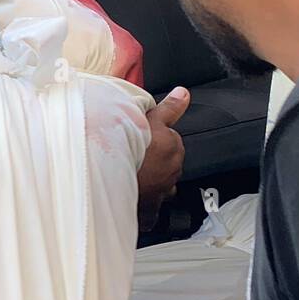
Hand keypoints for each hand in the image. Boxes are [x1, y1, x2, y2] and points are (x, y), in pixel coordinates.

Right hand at [137, 86, 188, 230]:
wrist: (114, 179)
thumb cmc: (130, 150)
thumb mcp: (149, 120)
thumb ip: (168, 108)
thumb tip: (183, 93)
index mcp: (173, 146)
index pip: (171, 138)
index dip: (156, 136)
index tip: (144, 137)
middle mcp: (173, 168)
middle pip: (167, 160)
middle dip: (156, 157)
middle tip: (137, 153)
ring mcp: (163, 188)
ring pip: (161, 182)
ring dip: (152, 178)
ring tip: (135, 172)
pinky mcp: (152, 206)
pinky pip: (153, 206)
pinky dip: (147, 203)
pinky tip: (138, 198)